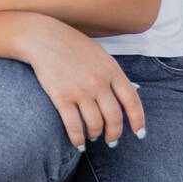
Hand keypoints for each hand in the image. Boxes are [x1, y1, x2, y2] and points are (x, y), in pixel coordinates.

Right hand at [17, 15, 145, 146]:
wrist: (43, 38)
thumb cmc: (72, 45)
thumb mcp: (101, 55)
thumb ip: (115, 74)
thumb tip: (133, 92)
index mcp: (112, 70)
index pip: (132, 101)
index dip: (138, 120)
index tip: (139, 133)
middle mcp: (99, 82)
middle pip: (114, 117)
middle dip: (114, 133)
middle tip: (111, 140)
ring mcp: (80, 91)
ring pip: (95, 124)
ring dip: (95, 134)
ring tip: (93, 136)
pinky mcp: (62, 97)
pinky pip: (73, 125)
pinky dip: (77, 138)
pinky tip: (78, 143)